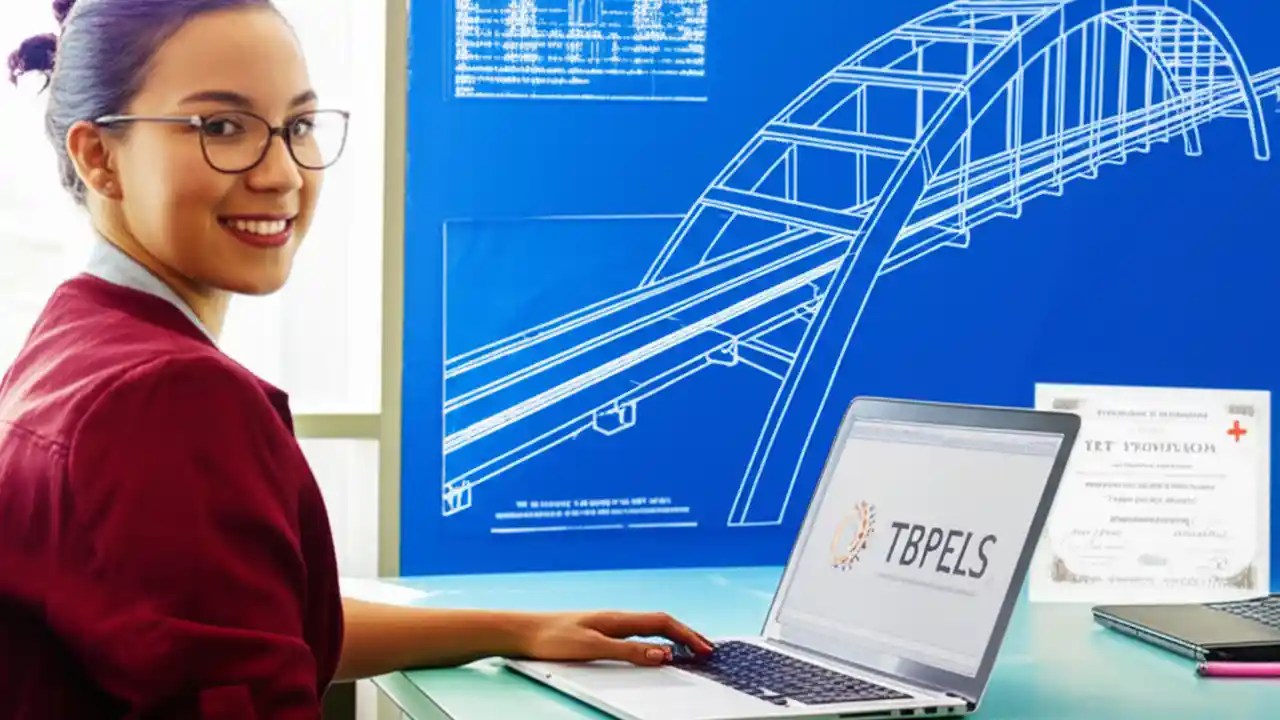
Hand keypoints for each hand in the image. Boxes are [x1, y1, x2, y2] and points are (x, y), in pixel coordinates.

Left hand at [517, 611, 714, 666]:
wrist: (524, 631)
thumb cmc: (553, 639)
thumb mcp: (593, 648)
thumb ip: (629, 651)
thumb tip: (663, 654)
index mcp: (619, 619)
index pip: (663, 623)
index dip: (687, 636)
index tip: (705, 649)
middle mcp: (617, 618)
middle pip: (661, 623)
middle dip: (686, 634)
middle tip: (707, 649)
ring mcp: (609, 623)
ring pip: (650, 626)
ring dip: (673, 636)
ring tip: (689, 648)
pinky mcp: (599, 631)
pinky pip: (637, 632)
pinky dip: (655, 638)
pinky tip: (655, 647)